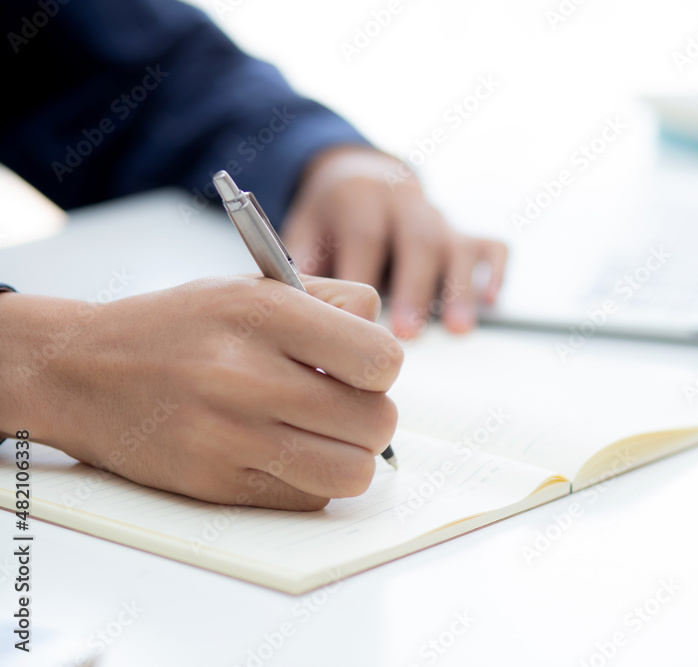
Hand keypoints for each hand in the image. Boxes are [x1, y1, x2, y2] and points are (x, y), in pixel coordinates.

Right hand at [0, 276, 401, 509]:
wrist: (80, 370)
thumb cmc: (179, 326)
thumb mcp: (251, 288)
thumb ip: (330, 301)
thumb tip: (387, 339)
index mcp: (265, 314)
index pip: (381, 360)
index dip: (382, 367)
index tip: (361, 367)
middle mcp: (247, 376)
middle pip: (376, 422)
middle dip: (372, 415)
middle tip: (344, 404)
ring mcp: (229, 437)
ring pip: (352, 473)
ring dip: (351, 457)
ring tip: (324, 434)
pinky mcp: (215, 485)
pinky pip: (308, 499)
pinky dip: (311, 481)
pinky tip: (284, 453)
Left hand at [281, 146, 506, 338]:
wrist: (361, 178)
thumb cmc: (331, 217)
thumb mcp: (304, 226)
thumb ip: (303, 262)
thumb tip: (297, 307)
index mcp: (361, 196)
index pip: (366, 235)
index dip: (363, 276)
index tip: (356, 321)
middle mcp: (406, 202)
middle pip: (417, 241)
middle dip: (415, 290)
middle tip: (407, 334)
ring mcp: (439, 217)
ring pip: (457, 246)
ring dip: (459, 288)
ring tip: (458, 329)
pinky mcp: (465, 232)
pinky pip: (491, 245)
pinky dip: (496, 271)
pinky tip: (492, 300)